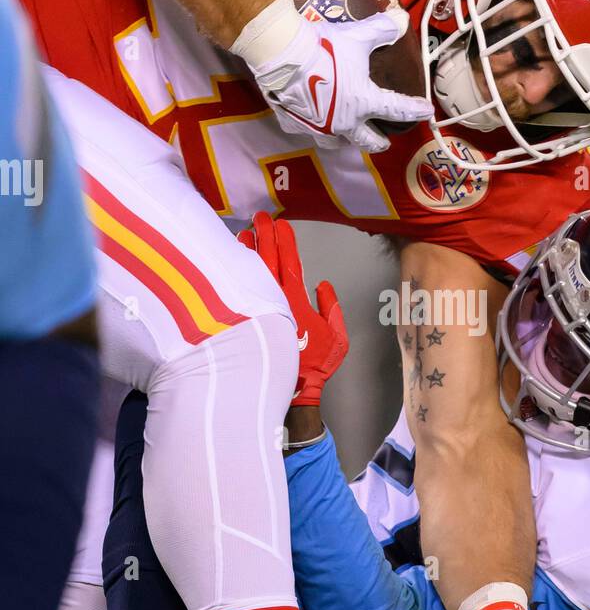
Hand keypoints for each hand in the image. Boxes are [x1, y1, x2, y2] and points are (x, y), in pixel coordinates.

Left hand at [238, 212, 348, 404]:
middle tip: (260, 217)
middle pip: (268, 262)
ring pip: (250, 274)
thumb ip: (331, 309)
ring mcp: (259, 311)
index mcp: (296, 303)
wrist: (291, 391)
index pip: (289, 264)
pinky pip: (241, 290)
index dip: (285, 242)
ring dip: (248, 252)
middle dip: (265, 238)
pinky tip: (233, 262)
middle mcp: (275, 303)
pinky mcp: (248, 321)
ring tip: (244, 233)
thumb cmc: (316, 365)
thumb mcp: (337, 337)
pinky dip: (238, 273)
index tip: (281, 224)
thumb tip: (322, 286)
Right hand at [250, 8, 432, 153]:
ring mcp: (320, 126)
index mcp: (363, 102)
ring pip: (338, 143)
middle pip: (368, 142)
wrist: (282, 53)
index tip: (426, 112)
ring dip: (346, 140)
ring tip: (348, 135)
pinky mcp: (297, 124)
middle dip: (379, 143)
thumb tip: (402, 19)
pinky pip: (309, 131)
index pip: (397, 109)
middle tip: (385, 142)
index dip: (414, 110)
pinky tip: (313, 121)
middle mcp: (344, 122)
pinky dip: (314, 127)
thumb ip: (381, 30)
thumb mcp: (357, 36)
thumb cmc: (323, 47)